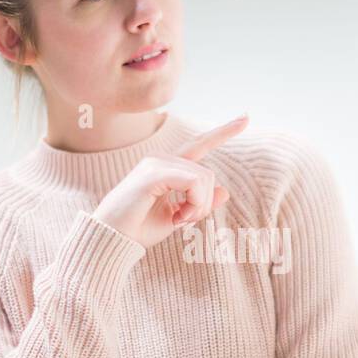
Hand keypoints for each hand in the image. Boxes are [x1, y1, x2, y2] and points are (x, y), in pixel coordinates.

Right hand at [91, 113, 247, 249]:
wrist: (112, 240)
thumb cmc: (138, 230)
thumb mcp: (178, 217)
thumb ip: (200, 203)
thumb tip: (224, 191)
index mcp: (165, 167)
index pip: (199, 145)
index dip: (222, 132)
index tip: (245, 117)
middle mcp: (160, 160)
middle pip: (206, 174)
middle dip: (203, 204)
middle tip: (183, 221)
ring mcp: (155, 164)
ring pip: (203, 178)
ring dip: (198, 207)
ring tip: (178, 220)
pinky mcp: (153, 174)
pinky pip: (193, 183)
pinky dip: (194, 204)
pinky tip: (179, 217)